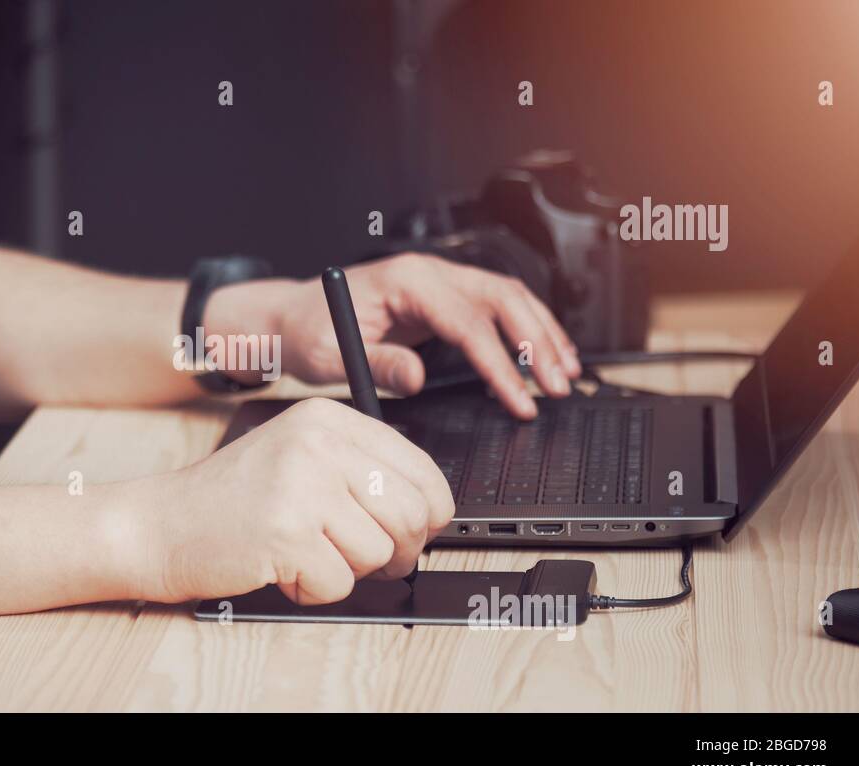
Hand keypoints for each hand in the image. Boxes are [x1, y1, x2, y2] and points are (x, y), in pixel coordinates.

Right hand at [125, 397, 453, 603]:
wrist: (159, 524)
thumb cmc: (230, 499)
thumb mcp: (299, 457)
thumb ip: (361, 469)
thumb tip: (430, 511)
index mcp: (328, 419)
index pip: (423, 471)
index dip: (428, 515)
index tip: (409, 531)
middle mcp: (318, 444)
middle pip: (411, 515)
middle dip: (396, 551)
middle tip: (360, 557)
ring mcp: (302, 486)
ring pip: (379, 553)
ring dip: (346, 570)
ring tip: (304, 553)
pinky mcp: (286, 533)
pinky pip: (339, 584)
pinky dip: (314, 590)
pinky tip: (283, 568)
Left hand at [208, 253, 581, 418]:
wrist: (292, 316)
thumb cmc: (308, 332)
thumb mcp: (331, 356)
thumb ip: (376, 363)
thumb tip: (417, 378)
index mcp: (405, 281)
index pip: (467, 321)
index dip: (499, 364)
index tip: (518, 400)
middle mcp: (428, 273)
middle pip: (501, 299)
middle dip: (536, 343)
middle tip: (558, 387)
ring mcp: (439, 281)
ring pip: (507, 298)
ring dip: (540, 334)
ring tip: (565, 374)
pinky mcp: (442, 298)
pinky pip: (494, 308)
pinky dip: (524, 330)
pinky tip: (543, 356)